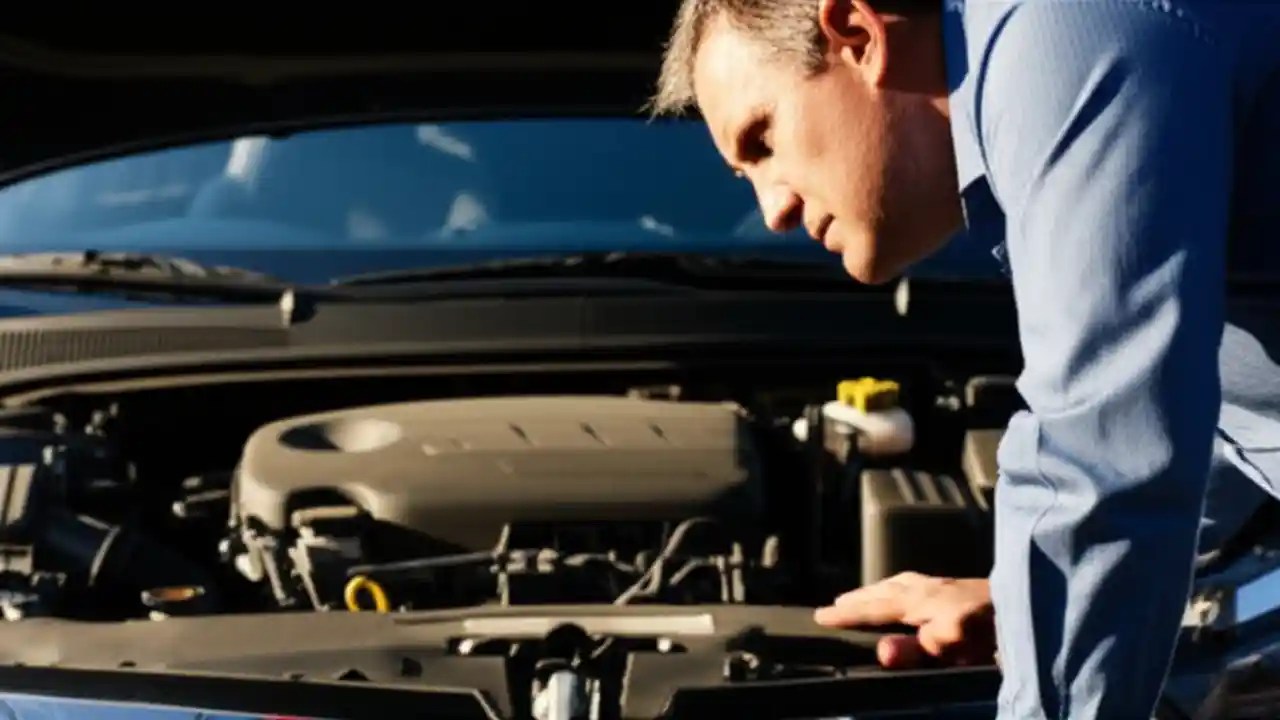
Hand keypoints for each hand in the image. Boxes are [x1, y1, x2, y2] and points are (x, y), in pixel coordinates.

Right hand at [813, 572, 995, 668]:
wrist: (1046, 607)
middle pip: (888, 590)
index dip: (848, 614)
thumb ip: (921, 647)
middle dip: (861, 597)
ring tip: (866, 595)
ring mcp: (951, 585)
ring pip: (904, 583)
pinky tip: (914, 592)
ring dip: (880, 589)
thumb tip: (881, 651)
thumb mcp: (957, 646)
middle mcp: (933, 588)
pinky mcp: (966, 588)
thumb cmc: (1000, 631)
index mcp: (926, 602)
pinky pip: (921, 582)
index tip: (821, 616)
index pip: (877, 608)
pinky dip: (902, 585)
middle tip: (836, 604)